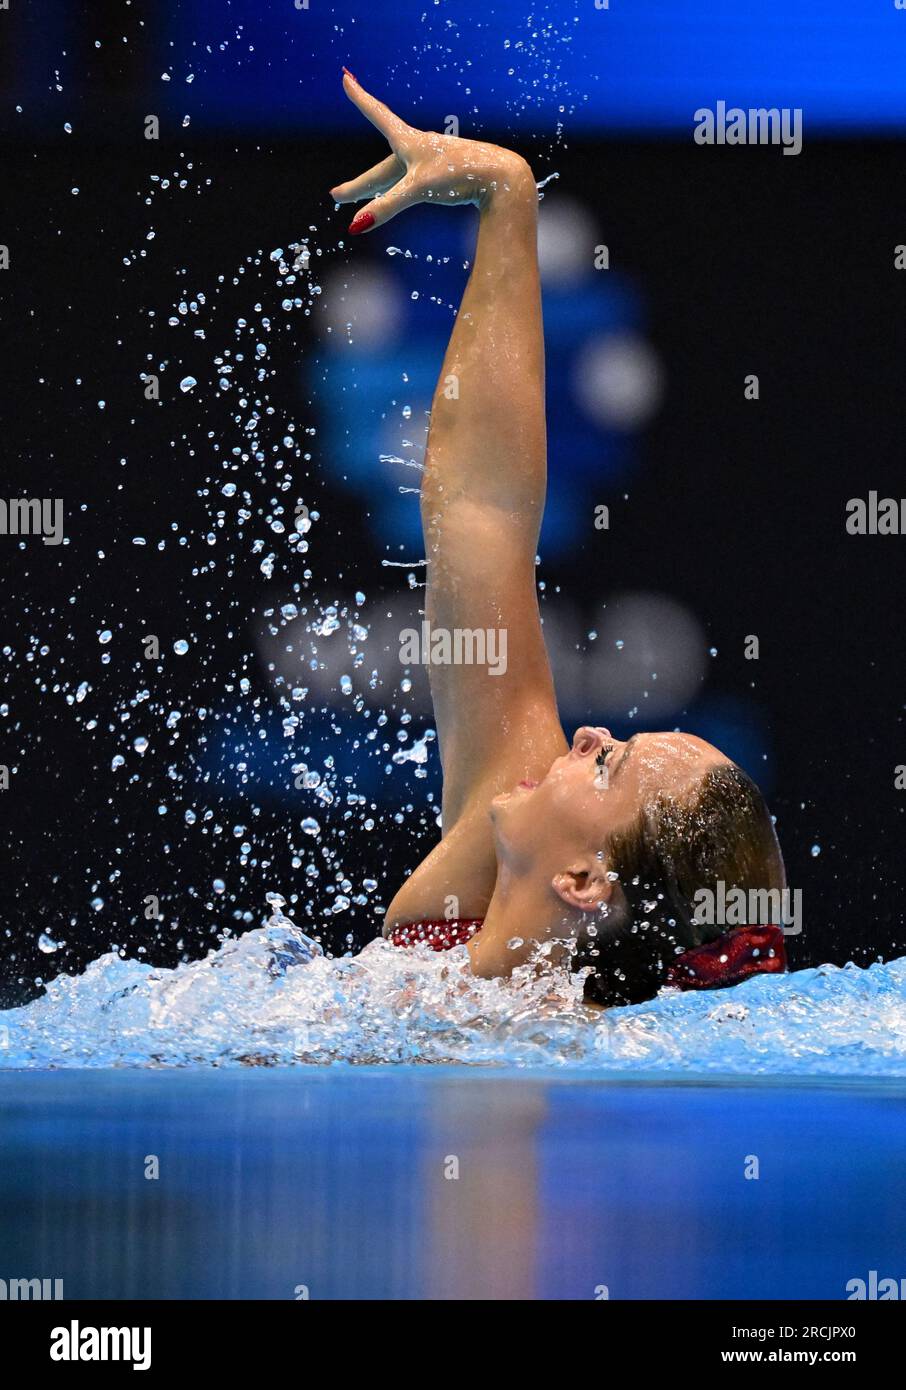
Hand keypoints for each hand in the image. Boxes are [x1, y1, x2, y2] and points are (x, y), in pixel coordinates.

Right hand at [331, 70, 534, 234]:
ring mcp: (432, 164)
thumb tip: (355, 227)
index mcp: (408, 142)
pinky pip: (414, 185)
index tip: (346, 78)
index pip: (377, 115)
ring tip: (362, 202)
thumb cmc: (459, 174)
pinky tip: (404, 194)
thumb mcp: (417, 189)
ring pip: (396, 179)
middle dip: (359, 185)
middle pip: (381, 170)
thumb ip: (386, 207)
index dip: (360, 98)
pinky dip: (399, 194)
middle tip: (337, 197)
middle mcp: (418, 149)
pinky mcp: (445, 177)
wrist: (498, 177)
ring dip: (377, 192)